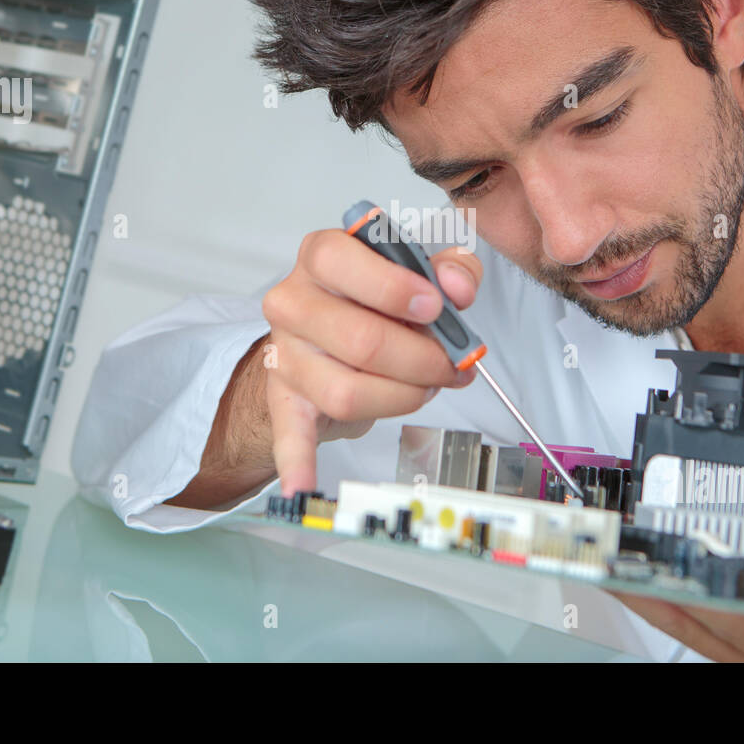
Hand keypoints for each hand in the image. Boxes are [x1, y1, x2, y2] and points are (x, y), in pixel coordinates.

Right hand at [261, 228, 482, 494]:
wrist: (323, 337)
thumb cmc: (374, 300)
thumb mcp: (417, 271)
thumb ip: (450, 268)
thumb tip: (458, 288)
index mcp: (322, 256)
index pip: (342, 262)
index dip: (395, 289)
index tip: (435, 308)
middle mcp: (293, 301)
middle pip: (359, 340)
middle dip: (420, 360)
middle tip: (450, 365)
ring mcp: (286, 354)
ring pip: (347, 391)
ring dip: (401, 398)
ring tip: (422, 389)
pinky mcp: (286, 400)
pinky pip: (289, 436)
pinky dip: (299, 464)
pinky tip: (303, 487)